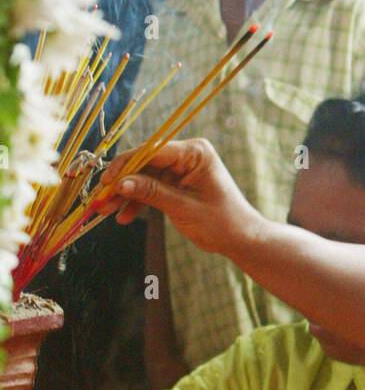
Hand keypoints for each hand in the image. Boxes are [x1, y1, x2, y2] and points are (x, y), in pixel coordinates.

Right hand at [98, 138, 263, 257]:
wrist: (240, 238)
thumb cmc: (221, 222)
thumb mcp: (183, 208)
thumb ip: (152, 193)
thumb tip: (121, 183)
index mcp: (194, 152)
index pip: (152, 151)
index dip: (125, 165)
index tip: (106, 182)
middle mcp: (186, 155)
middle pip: (144, 163)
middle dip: (121, 182)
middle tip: (99, 200)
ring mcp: (180, 168)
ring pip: (143, 177)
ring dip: (125, 194)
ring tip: (105, 211)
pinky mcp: (176, 182)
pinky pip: (151, 188)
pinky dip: (138, 202)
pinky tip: (124, 217)